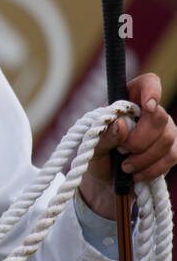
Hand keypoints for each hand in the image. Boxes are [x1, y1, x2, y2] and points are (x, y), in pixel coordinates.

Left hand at [78, 73, 176, 218]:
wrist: (106, 178)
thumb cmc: (98, 154)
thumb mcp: (92, 145)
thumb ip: (104, 135)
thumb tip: (121, 125)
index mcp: (128, 100)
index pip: (147, 83)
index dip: (151, 90)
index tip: (147, 105)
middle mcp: (151, 111)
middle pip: (159, 117)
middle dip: (139, 139)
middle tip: (121, 150)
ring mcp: (165, 130)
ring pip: (167, 138)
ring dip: (143, 157)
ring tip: (125, 165)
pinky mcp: (173, 149)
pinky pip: (172, 156)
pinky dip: (152, 168)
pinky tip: (136, 174)